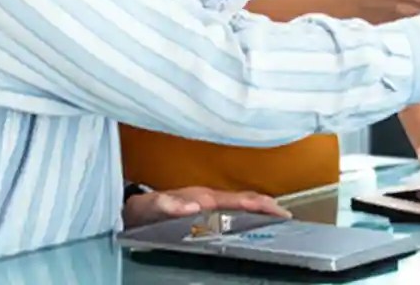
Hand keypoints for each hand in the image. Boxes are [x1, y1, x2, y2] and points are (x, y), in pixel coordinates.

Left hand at [122, 186, 290, 228]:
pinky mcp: (203, 210)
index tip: (281, 212)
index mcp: (203, 197)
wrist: (131, 209)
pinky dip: (248, 213)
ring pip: (241, 204)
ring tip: (278, 219)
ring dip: (261, 210)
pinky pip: (232, 210)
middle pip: (246, 200)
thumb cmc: (141, 210)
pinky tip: (253, 222)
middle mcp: (209, 198)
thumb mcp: (150, 207)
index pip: (241, 199)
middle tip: (288, 217)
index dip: (263, 204)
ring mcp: (207, 203)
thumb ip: (168, 204)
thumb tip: (193, 205)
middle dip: (269, 206)